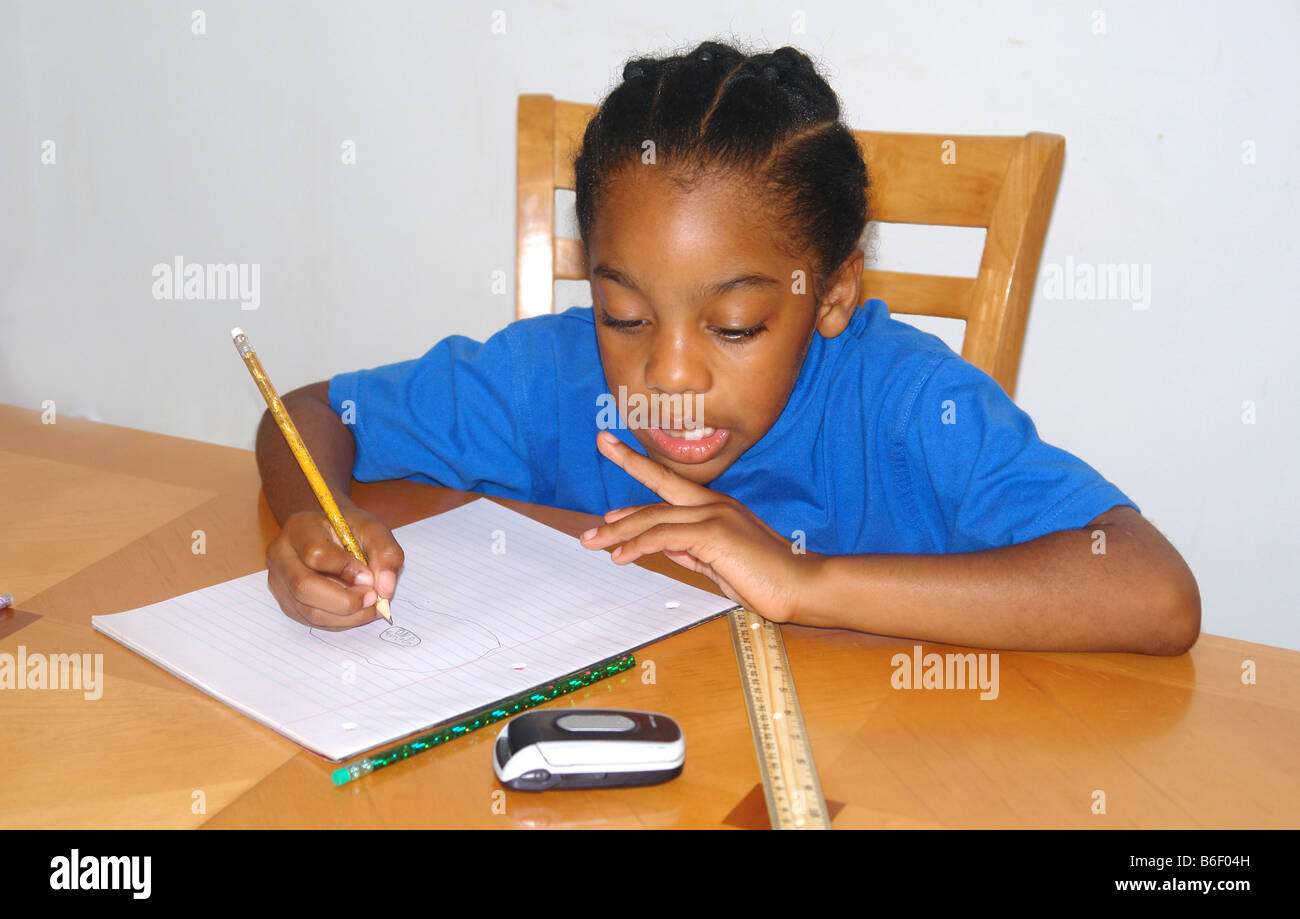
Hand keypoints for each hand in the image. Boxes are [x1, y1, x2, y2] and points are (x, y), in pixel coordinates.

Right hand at [265, 506, 404, 629]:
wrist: (328, 534)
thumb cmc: (349, 530)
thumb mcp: (373, 529)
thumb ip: (386, 553)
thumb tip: (386, 590)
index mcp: (299, 528)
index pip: (316, 554)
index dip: (346, 570)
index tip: (370, 577)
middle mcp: (281, 556)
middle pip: (304, 587)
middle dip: (345, 601)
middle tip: (373, 599)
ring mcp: (279, 582)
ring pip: (308, 611)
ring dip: (347, 617)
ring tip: (371, 607)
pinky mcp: (286, 602)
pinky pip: (312, 621)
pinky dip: (341, 622)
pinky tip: (358, 612)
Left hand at [579, 430, 815, 622]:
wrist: (804, 586)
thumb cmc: (768, 579)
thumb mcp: (723, 563)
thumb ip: (695, 553)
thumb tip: (667, 549)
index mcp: (717, 506)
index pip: (669, 482)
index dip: (638, 466)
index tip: (612, 451)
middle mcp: (714, 504)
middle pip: (656, 491)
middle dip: (619, 490)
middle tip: (588, 508)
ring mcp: (715, 516)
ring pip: (654, 517)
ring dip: (618, 532)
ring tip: (592, 544)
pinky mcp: (715, 534)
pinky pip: (665, 537)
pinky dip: (638, 546)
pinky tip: (620, 556)